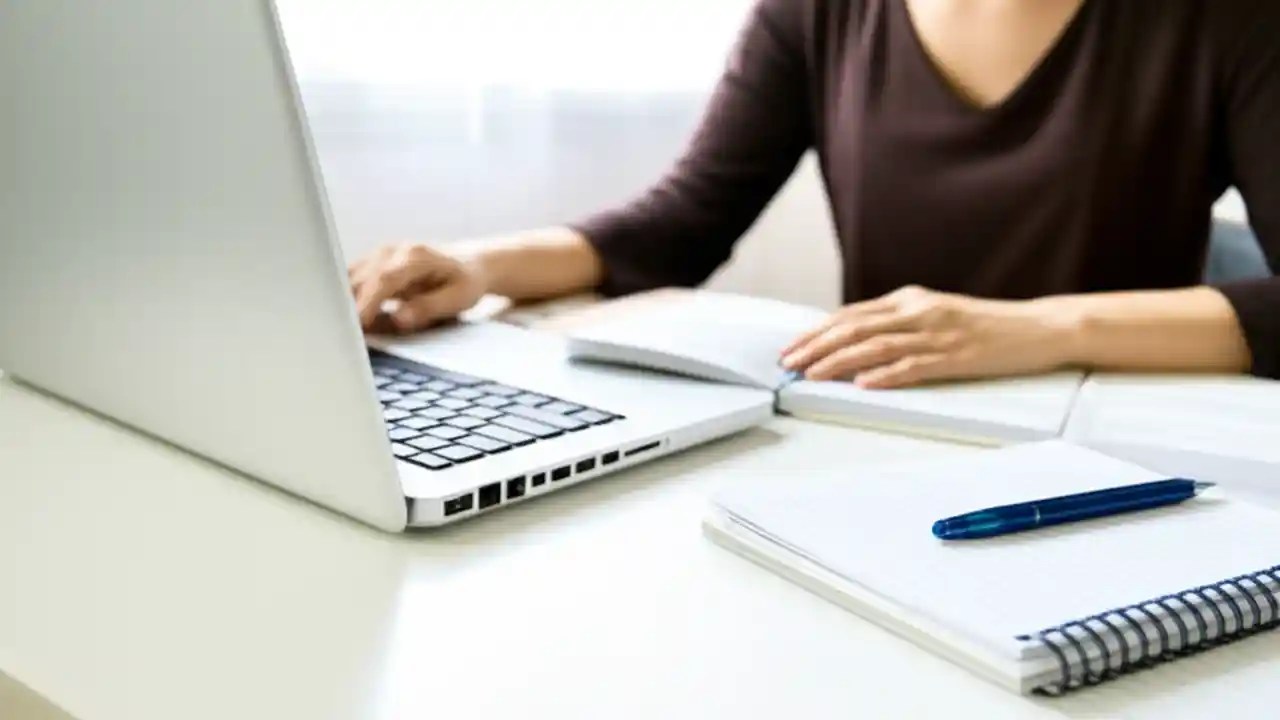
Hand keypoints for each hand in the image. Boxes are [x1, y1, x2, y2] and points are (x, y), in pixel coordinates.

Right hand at [348, 243, 487, 332]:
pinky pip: (348, 283)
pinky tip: (346, 322)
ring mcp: (377, 256)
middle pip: (359, 279)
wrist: (466, 264)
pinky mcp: (370, 265)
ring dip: (342, 305)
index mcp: (415, 256)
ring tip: (342, 332)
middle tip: (342, 337)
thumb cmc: (464, 283)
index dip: (368, 303)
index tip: (357, 326)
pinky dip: (344, 302)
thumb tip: (401, 318)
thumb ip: (429, 307)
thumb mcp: (459, 298)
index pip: (383, 280)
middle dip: (347, 308)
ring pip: (347, 280)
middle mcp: (391, 251)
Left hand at [780, 286, 1074, 388]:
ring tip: (812, 375)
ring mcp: (938, 334)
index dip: (816, 331)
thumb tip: (854, 342)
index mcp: (910, 300)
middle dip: (816, 346)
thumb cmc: (985, 326)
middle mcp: (919, 311)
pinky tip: (864, 384)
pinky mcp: (958, 356)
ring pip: (877, 346)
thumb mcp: (935, 315)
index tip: (791, 348)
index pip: (851, 315)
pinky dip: (886, 375)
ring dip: (839, 361)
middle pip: (855, 327)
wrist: (1039, 327)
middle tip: (788, 364)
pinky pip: (915, 366)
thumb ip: (898, 324)